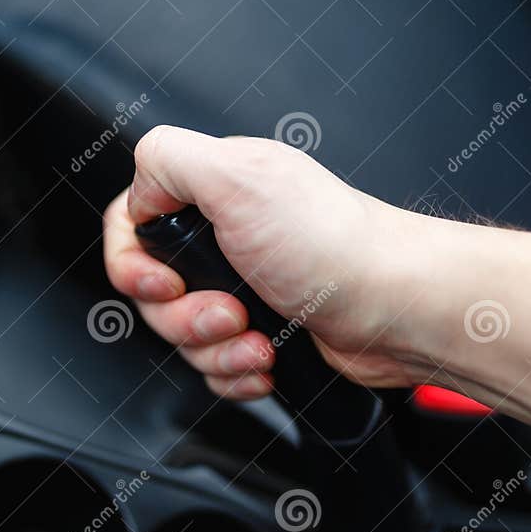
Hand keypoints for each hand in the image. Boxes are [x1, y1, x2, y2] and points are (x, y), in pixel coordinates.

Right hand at [103, 126, 428, 399]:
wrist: (397, 311)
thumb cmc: (335, 248)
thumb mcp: (239, 178)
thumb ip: (169, 161)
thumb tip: (138, 189)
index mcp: (215, 191)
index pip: (134, 222)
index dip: (133, 263)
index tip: (164, 282)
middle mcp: (226, 236)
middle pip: (154, 291)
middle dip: (183, 316)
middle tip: (227, 312)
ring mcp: (244, 287)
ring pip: (182, 335)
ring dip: (214, 348)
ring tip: (257, 338)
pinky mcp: (262, 331)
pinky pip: (215, 364)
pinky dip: (236, 370)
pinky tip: (267, 360)